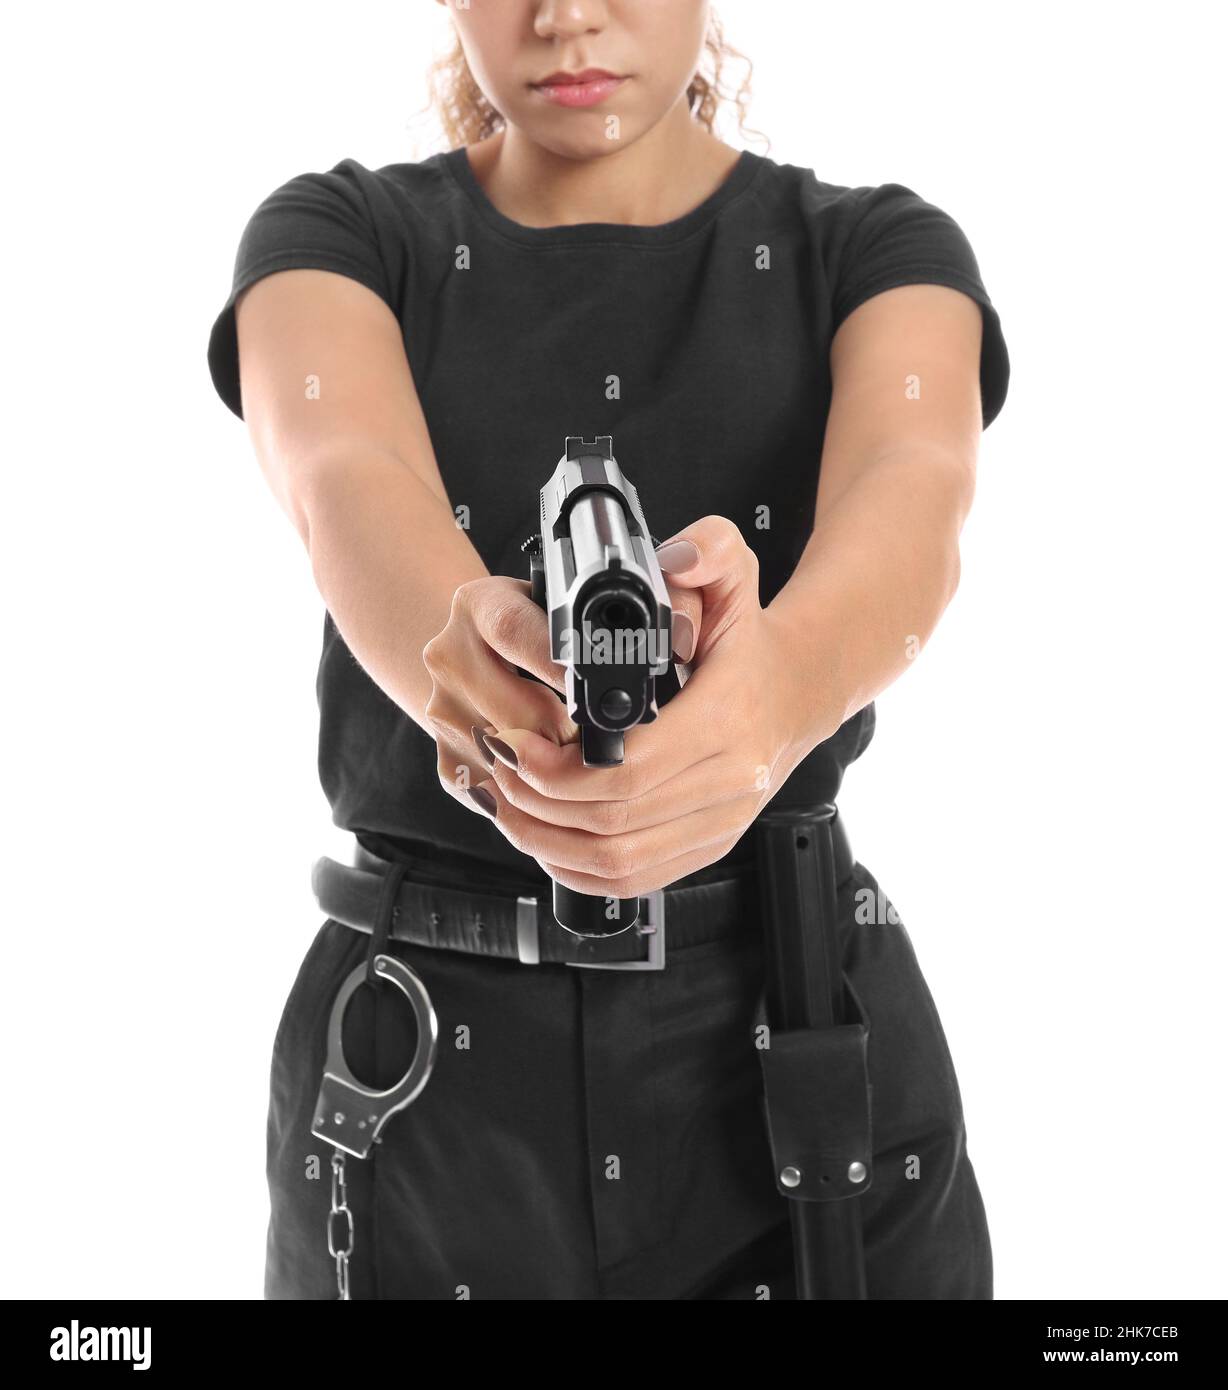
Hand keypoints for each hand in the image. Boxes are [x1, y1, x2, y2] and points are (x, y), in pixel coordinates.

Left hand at [473, 517, 840, 897]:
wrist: (800, 690)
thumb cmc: (751, 640)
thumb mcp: (735, 575)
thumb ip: (707, 548)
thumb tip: (673, 558)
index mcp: (727, 719)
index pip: (629, 767)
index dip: (560, 768)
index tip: (517, 744)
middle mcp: (730, 780)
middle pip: (613, 819)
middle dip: (540, 801)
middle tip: (500, 768)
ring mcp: (723, 821)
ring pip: (618, 859)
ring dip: (549, 841)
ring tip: (509, 805)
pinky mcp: (712, 845)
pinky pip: (637, 881)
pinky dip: (580, 869)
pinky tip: (546, 842)